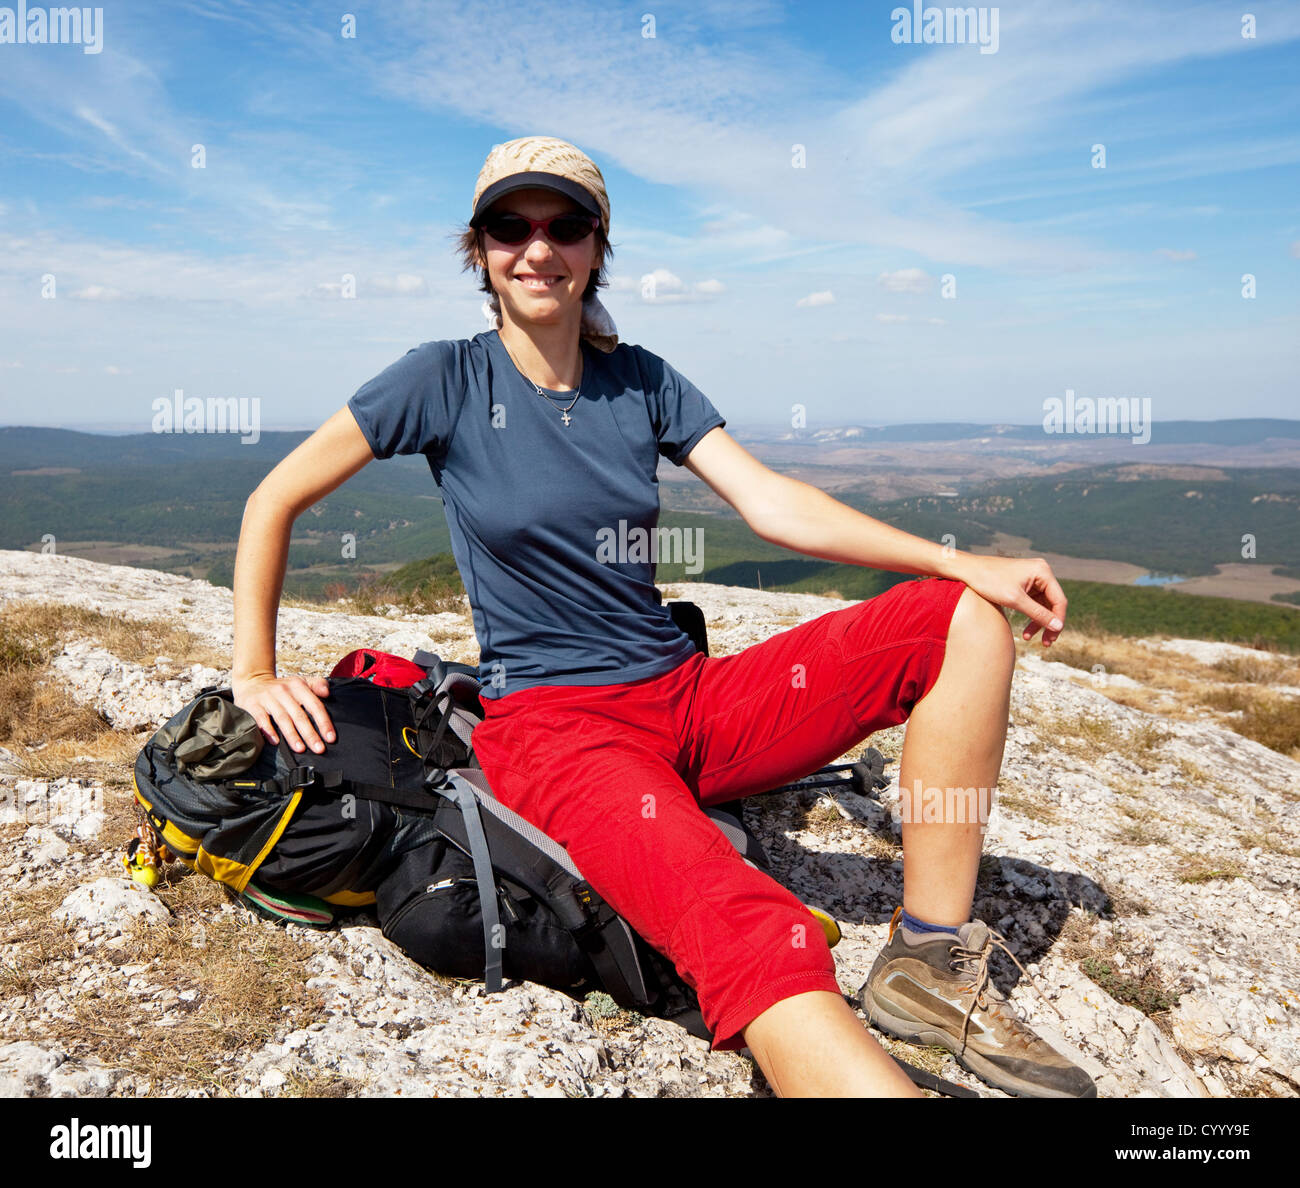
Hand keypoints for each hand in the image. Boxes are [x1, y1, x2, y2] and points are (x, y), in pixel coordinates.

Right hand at [232, 671, 335, 753]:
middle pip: (299, 715)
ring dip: (292, 735)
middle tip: (319, 749)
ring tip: (301, 749)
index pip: (314, 705)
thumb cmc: (282, 687)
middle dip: (310, 734)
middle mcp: (283, 691)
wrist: (252, 681)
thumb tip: (328, 692)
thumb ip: (317, 685)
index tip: (330, 738)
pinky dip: (269, 730)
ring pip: (282, 719)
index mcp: (298, 686)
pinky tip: (275, 742)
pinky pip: (261, 719)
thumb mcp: (300, 682)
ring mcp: (268, 698)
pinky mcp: (252, 705)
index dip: (324, 722)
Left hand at [948, 554, 1066, 646]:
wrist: (966, 570)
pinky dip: (1030, 616)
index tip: (1052, 638)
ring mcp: (1032, 578)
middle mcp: (1041, 573)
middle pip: (1052, 604)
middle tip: (1046, 643)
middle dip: (1048, 623)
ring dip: (1038, 622)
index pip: (1059, 600)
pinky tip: (1025, 630)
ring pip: (1042, 605)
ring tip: (1028, 637)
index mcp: (1042, 572)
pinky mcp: (1023, 584)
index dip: (1057, 620)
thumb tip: (1058, 627)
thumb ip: (1038, 614)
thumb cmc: (988, 581)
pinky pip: (1033, 603)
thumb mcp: (1014, 600)